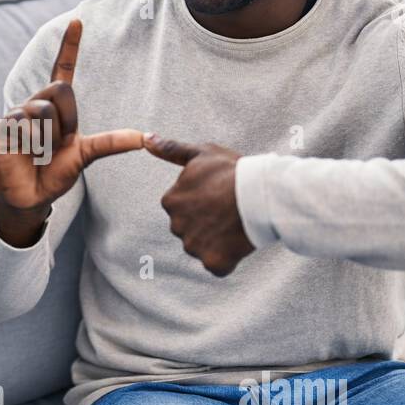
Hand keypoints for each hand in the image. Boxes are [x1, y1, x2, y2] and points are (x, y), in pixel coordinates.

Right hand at [0, 18, 145, 245]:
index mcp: (56, 106)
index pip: (62, 69)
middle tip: (61, 141)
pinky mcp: (3, 126)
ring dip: (50, 137)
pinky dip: (34, 143)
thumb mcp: (86, 155)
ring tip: (42, 152)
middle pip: (60, 89)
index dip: (70, 46)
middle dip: (68, 118)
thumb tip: (145, 138)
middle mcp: (36, 103)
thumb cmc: (55, 173)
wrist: (31, 196)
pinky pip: (26, 124)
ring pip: (44, 109)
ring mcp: (18, 113)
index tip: (78, 21)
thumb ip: (111, 143)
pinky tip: (27, 153)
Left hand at [145, 134, 254, 276]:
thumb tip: (145, 139)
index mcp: (170, 201)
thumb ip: (171, 150)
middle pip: (191, 229)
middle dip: (207, 223)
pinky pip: (218, 266)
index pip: (182, 207)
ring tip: (235, 223)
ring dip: (217, 240)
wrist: (258, 193)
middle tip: (228, 209)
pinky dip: (228, 259)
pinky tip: (239, 242)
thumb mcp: (201, 153)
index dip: (203, 201)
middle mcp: (176, 226)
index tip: (219, 194)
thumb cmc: (231, 170)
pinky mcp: (212, 262)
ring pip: (203, 247)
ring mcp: (193, 246)